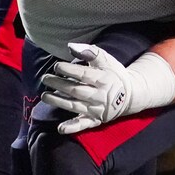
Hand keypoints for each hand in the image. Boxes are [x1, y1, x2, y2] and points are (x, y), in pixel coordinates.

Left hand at [41, 44, 174, 134]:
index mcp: (104, 79)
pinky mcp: (96, 120)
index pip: (83, 74)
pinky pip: (84, 124)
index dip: (68, 70)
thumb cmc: (114, 73)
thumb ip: (90, 51)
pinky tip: (60, 128)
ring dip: (58, 101)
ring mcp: (97, 109)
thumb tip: (71, 46)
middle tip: (45, 78)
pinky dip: (72, 127)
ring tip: (44, 95)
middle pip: (76, 90)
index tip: (56, 66)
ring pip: (75, 106)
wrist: (130, 95)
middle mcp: (100, 96)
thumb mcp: (106, 59)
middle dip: (59, 84)